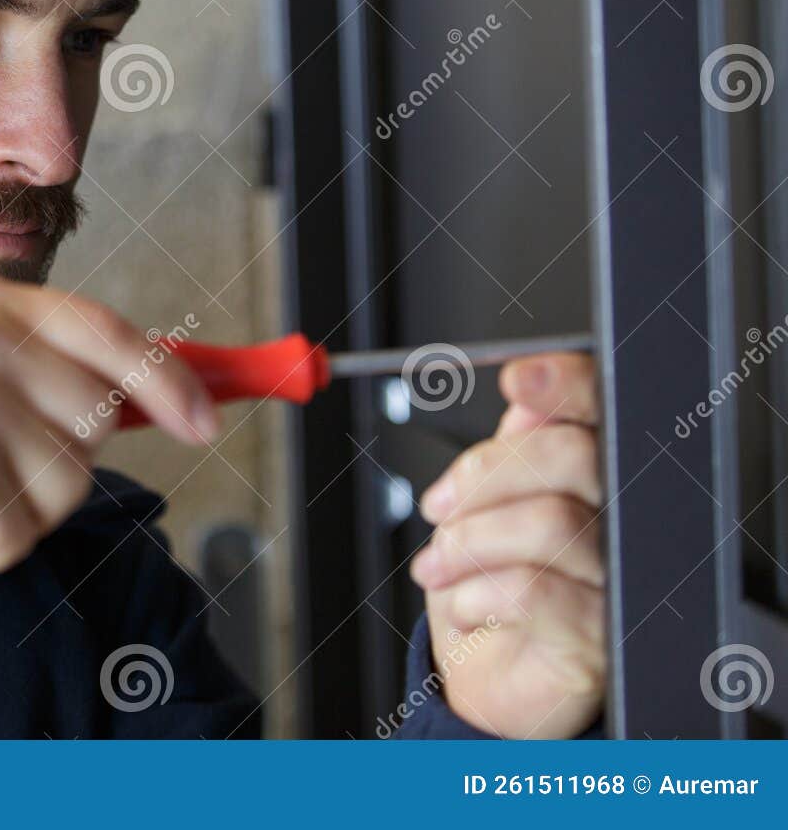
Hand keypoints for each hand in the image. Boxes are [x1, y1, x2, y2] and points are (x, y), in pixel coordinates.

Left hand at [410, 351, 604, 737]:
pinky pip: (535, 591)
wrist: (487, 679)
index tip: (518, 380)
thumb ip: (510, 452)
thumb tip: (525, 401)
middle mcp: (621, 523)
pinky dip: (478, 594)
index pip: (601, 410)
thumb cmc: (490, 588)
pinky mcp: (603, 637)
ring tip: (437, 567)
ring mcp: (620, 581)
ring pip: (548, 524)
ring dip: (468, 544)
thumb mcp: (482, 510)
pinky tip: (467, 606)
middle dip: (484, 476)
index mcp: (594, 476)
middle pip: (574, 457)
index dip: (565, 385)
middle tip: (438, 509)